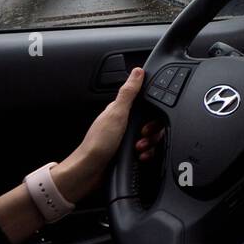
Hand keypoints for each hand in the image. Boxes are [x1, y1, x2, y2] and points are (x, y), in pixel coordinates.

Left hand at [51, 69, 162, 204]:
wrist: (89, 171)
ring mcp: (126, 139)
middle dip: (152, 131)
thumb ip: (129, 93)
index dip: (153, 111)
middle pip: (151, 122)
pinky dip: (146, 154)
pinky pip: (147, 151)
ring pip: (150, 137)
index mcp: (120, 110)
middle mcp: (124, 123)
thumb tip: (137, 71)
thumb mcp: (116, 114)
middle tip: (142, 135)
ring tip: (138, 148)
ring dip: (149, 144)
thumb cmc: (98, 143)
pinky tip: (140, 156)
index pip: (146, 104)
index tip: (149, 120)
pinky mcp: (128, 152)